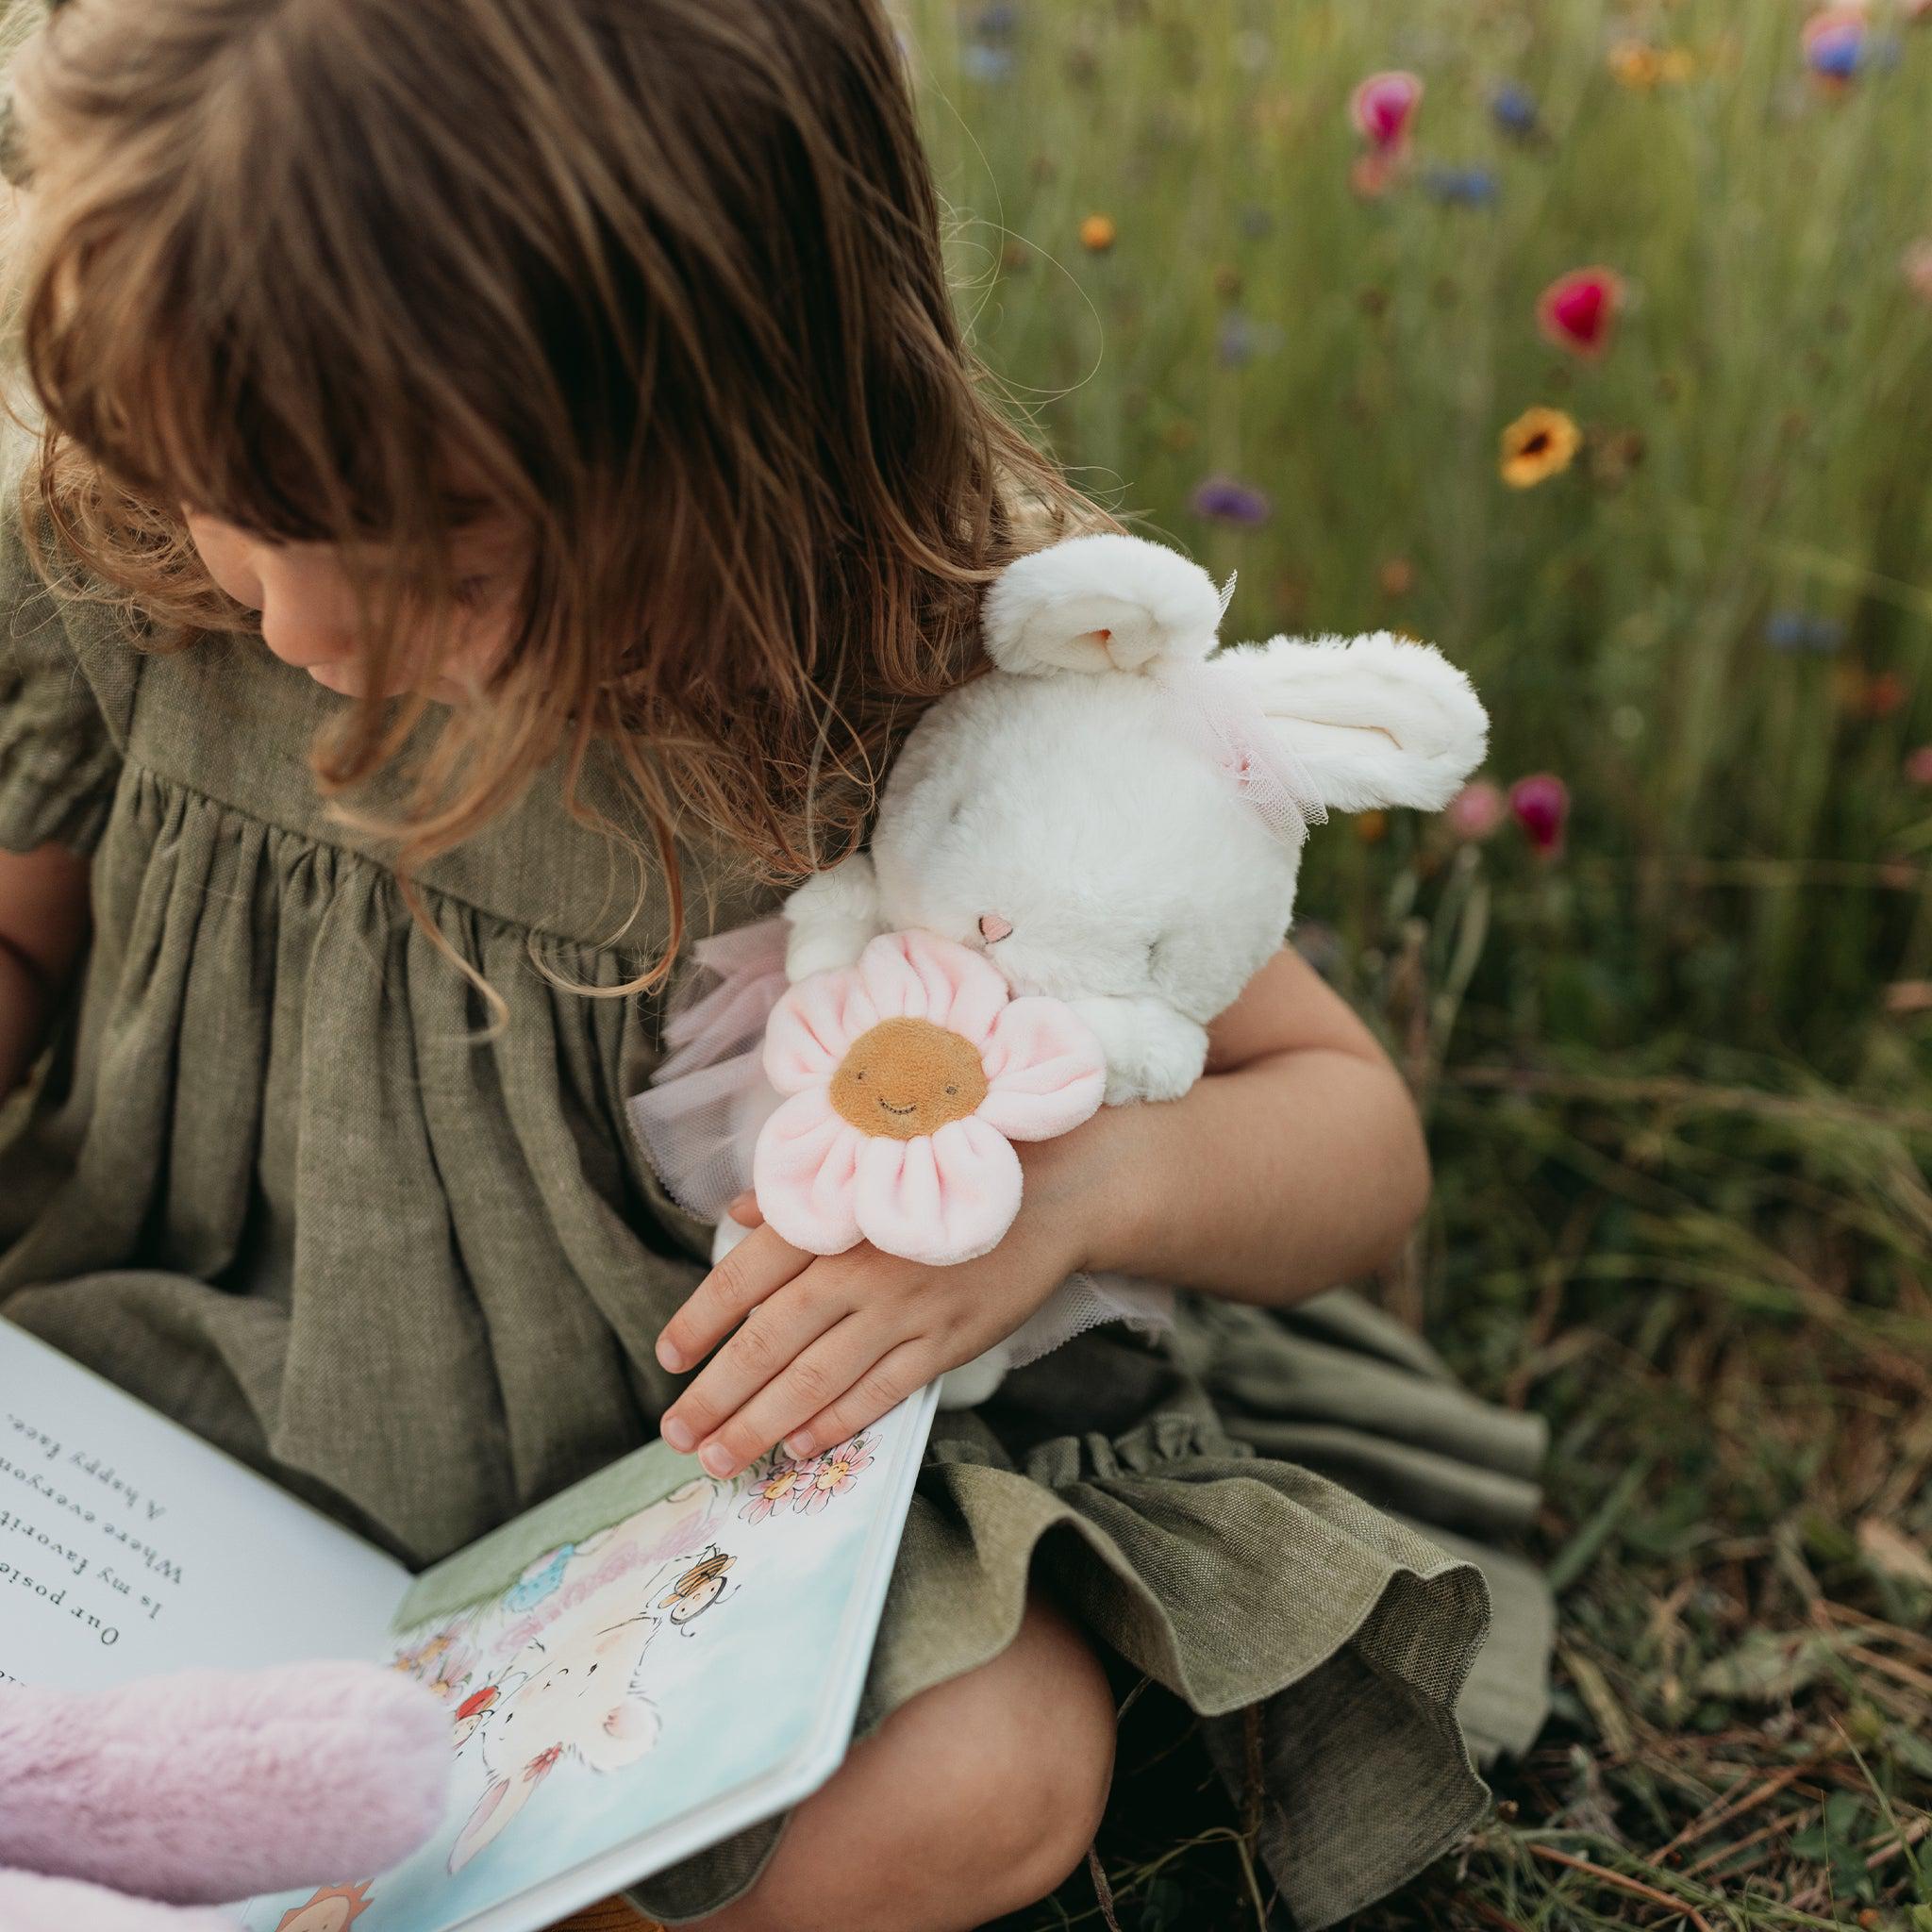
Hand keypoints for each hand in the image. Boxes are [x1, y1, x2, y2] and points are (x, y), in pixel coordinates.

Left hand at [654, 1125, 1114, 1476]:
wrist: (1050, 1190)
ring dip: (759, 1423)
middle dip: (716, 1394)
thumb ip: (798, 1195)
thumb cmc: (947, 1171)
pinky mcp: (947, 1341)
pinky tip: (799, 1445)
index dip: (701, 1320)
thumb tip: (734, 1216)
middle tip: (676, 1434)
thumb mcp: (866, 1166)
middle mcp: (859, 1265)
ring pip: (815, 1378)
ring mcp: (904, 1308)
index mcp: (831, 1216)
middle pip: (769, 1340)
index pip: (746, 1276)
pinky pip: (879, 1391)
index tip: (668, 1358)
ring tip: (719, 1456)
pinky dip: (836, 1423)